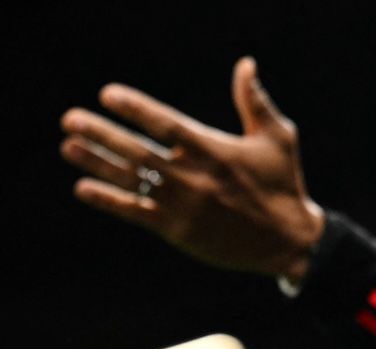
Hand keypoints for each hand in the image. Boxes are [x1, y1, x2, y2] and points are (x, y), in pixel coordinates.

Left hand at [60, 56, 324, 283]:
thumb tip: (245, 65)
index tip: (108, 95)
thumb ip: (255, 102)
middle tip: (71, 119)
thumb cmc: (284, 185)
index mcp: (214, 150)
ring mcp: (183, 205)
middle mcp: (194, 177)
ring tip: (69, 146)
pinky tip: (84, 187)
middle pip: (138, 150)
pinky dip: (108, 200)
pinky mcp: (178, 230)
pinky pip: (135, 213)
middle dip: (101, 134)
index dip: (135, 108)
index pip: (166, 124)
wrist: (290, 241)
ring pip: (131, 180)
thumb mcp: (278, 139)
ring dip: (97, 163)